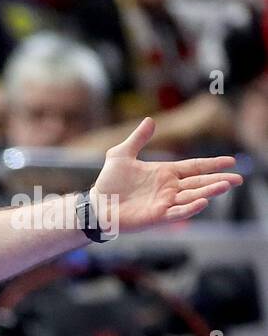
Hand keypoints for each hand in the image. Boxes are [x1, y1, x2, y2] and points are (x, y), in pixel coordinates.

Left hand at [90, 118, 242, 232]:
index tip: (231, 161)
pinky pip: (177, 212)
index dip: (212, 164)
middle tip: (238, 179)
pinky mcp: (157, 216)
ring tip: (226, 185)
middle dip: (218, 180)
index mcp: (165, 173)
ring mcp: (165, 202)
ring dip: (209, 191)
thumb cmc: (109, 182)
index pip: (195, 167)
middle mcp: (169, 188)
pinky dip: (190, 208)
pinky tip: (203, 201)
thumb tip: (150, 120)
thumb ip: (137, 139)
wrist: (96, 204)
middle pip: (199, 183)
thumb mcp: (121, 155)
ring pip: (192, 196)